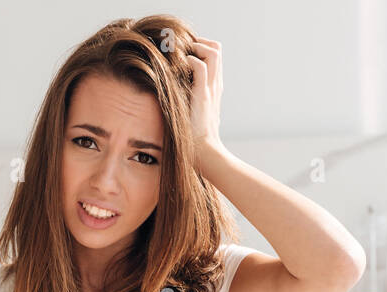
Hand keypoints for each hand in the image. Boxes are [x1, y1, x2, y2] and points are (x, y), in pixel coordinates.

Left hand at [185, 35, 224, 177]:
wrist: (204, 153)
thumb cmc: (194, 139)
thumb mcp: (191, 115)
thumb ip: (186, 103)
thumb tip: (169, 99)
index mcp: (213, 88)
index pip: (214, 57)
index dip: (201, 49)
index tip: (184, 53)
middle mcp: (215, 85)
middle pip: (217, 49)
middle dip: (200, 43)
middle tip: (182, 50)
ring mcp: (211, 88)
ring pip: (214, 52)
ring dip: (197, 47)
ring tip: (182, 55)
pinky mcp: (203, 95)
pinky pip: (201, 66)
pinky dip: (190, 60)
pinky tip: (180, 68)